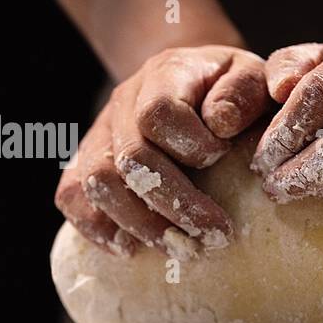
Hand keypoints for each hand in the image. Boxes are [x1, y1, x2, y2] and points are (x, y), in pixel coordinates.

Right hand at [56, 45, 269, 256]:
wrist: (194, 80)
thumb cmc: (230, 89)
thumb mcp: (252, 76)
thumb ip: (244, 92)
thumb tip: (220, 124)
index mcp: (164, 74)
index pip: (157, 113)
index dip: (190, 145)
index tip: (222, 159)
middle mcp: (124, 101)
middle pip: (129, 157)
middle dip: (174, 204)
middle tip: (214, 235)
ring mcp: (101, 132)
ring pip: (97, 182)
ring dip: (140, 223)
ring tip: (179, 248)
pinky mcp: (87, 160)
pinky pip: (71, 194)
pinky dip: (96, 227)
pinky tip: (130, 247)